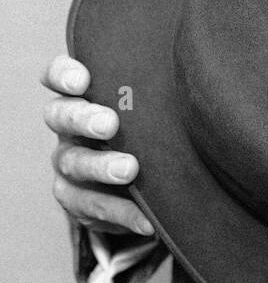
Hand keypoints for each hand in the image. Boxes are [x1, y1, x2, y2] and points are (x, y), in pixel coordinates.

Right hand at [42, 55, 153, 237]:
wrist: (135, 171)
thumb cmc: (145, 120)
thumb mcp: (146, 97)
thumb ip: (155, 82)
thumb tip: (194, 61)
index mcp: (80, 93)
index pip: (58, 75)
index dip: (63, 74)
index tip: (82, 79)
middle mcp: (67, 126)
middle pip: (60, 116)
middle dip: (83, 118)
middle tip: (110, 124)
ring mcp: (68, 163)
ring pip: (72, 163)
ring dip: (100, 167)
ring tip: (129, 170)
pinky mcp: (76, 200)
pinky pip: (91, 209)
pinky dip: (122, 214)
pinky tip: (147, 221)